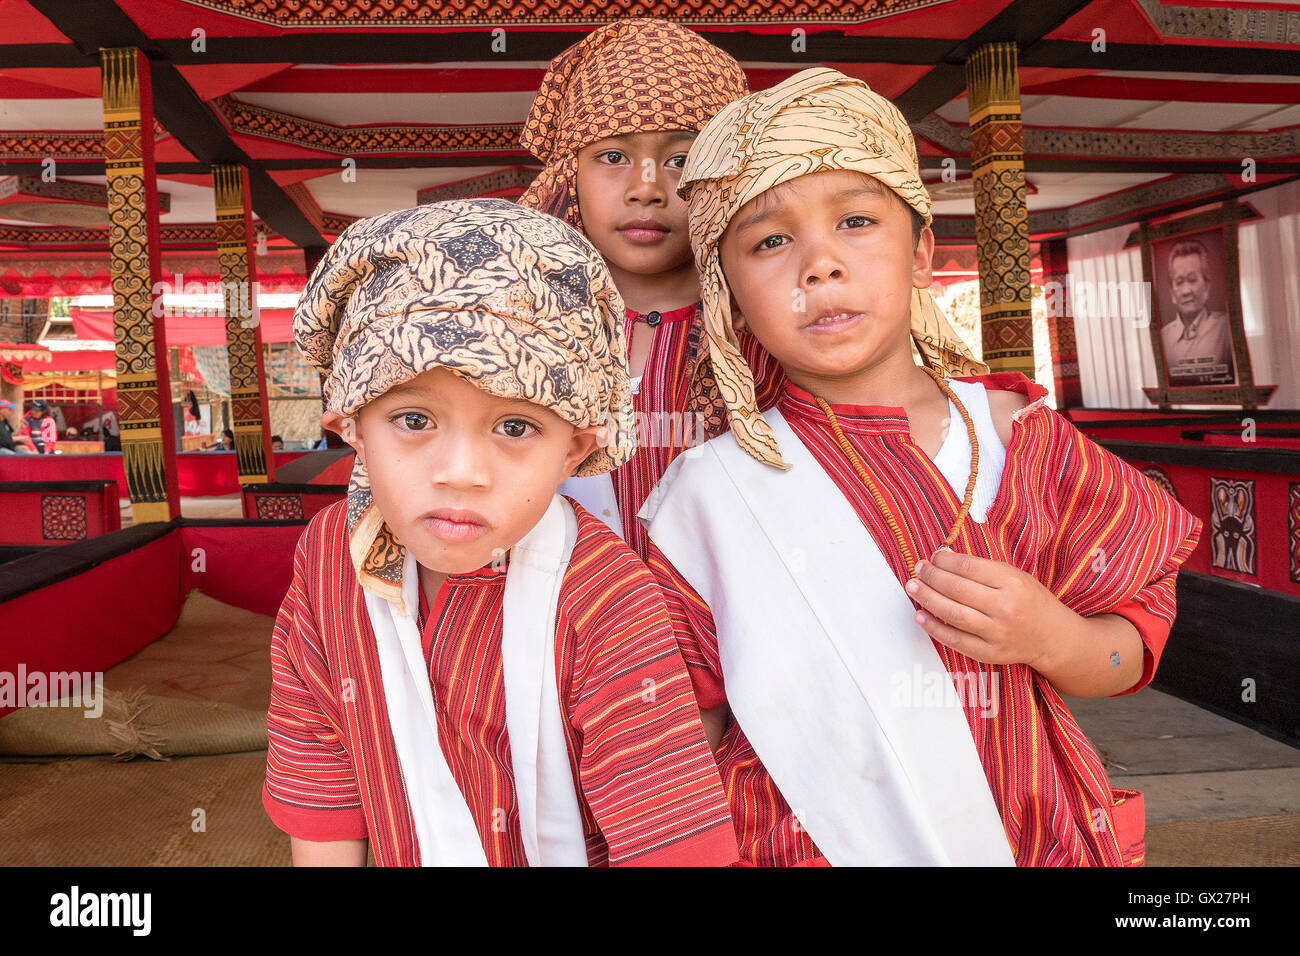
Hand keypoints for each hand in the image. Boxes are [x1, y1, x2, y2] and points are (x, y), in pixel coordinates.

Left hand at [904, 548, 1078, 670]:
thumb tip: (942, 558)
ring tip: (913, 587)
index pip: (966, 567)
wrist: (1053, 637)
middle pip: (956, 589)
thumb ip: (981, 568)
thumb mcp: (1014, 575)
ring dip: (927, 599)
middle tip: (918, 570)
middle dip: (930, 576)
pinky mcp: (990, 653)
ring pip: (952, 614)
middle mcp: (1005, 607)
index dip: (943, 561)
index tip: (932, 557)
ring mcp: (997, 633)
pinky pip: (955, 640)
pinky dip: (934, 628)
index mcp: (1012, 582)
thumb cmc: (1029, 600)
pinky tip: (920, 616)